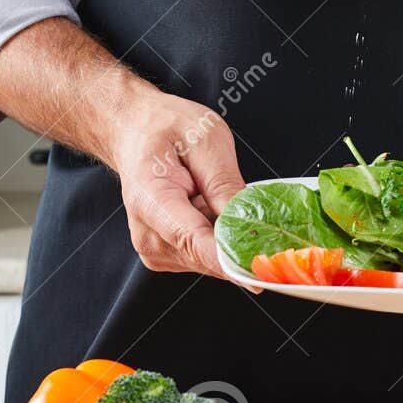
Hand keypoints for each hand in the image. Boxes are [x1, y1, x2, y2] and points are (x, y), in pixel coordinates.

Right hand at [106, 90, 245, 277]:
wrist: (135, 132)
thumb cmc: (166, 130)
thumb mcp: (205, 140)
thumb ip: (224, 183)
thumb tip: (249, 220)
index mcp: (150, 201)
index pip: (194, 241)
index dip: (229, 259)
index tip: (261, 272)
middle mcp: (148, 234)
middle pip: (206, 257)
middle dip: (240, 246)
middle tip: (266, 222)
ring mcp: (155, 250)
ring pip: (210, 261)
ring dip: (228, 240)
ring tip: (223, 201)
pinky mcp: (167, 256)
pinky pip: (205, 257)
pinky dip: (219, 240)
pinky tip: (213, 212)